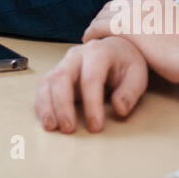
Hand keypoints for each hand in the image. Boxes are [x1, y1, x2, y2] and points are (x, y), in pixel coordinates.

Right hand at [34, 37, 148, 133]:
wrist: (115, 49)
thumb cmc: (125, 63)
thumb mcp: (137, 75)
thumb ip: (129, 92)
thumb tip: (119, 109)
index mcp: (98, 52)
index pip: (91, 78)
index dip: (92, 104)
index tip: (96, 126)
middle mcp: (76, 55)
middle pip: (62, 77)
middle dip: (63, 105)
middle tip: (69, 128)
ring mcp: (64, 63)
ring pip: (48, 81)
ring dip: (46, 105)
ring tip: (51, 127)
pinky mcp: (56, 74)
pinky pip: (44, 87)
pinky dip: (42, 104)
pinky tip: (47, 120)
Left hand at [83, 0, 178, 85]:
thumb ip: (165, 23)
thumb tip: (161, 31)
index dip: (119, 10)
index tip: (115, 20)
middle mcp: (145, 0)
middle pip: (115, 4)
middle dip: (106, 15)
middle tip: (100, 29)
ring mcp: (135, 12)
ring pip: (104, 14)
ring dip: (97, 24)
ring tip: (93, 36)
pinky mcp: (126, 27)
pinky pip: (99, 26)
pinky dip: (91, 33)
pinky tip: (88, 40)